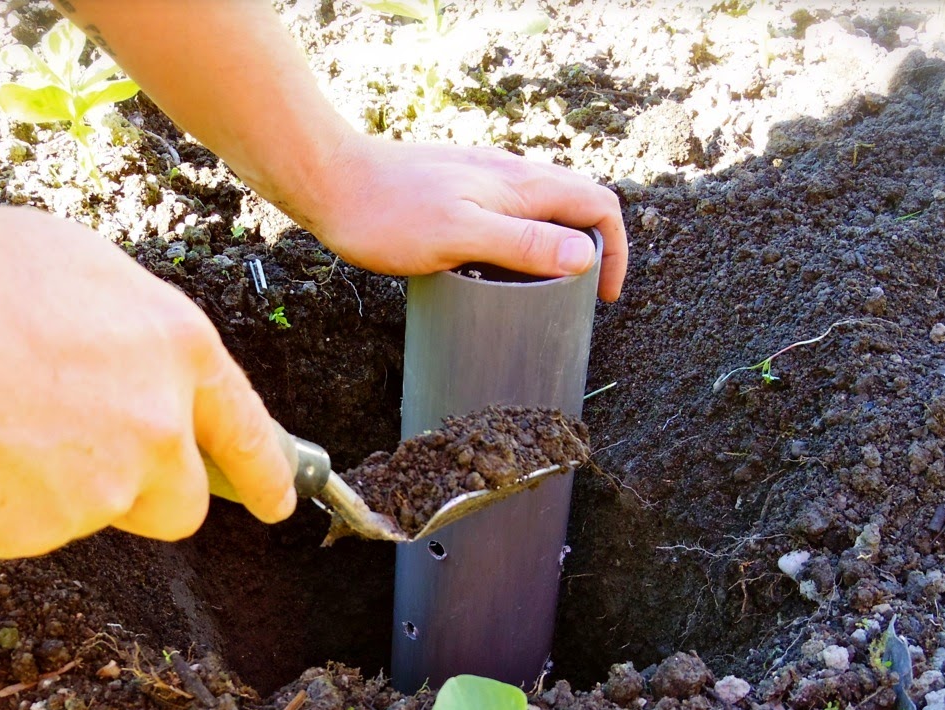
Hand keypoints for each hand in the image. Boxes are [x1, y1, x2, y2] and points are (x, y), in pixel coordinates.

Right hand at [0, 192, 294, 559]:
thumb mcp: (74, 269)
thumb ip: (135, 339)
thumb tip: (147, 377)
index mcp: (176, 348)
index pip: (246, 432)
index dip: (266, 473)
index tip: (278, 503)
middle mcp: (155, 427)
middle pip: (183, 503)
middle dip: (152, 493)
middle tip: (90, 457)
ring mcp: (97, 491)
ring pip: (100, 512)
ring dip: (67, 489)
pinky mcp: (34, 536)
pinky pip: (30, 528)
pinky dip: (3, 504)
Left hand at [307, 136, 627, 301]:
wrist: (330, 180)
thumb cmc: (388, 212)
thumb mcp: (460, 235)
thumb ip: (523, 243)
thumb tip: (584, 257)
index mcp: (520, 185)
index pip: (598, 204)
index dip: (615, 250)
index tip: (604, 295)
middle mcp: (509, 176)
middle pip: (575, 205)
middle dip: (591, 249)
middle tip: (577, 299)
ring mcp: (482, 181)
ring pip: (541, 211)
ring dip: (555, 248)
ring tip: (541, 292)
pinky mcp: (456, 191)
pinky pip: (507, 215)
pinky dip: (519, 244)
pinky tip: (494, 271)